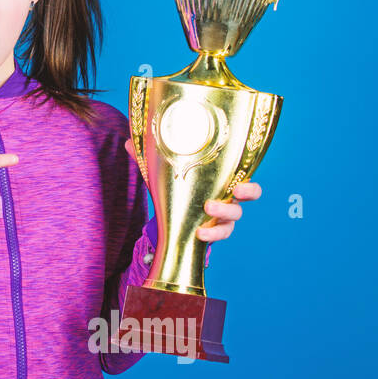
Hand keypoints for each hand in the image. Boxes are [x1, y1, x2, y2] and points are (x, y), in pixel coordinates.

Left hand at [124, 138, 261, 242]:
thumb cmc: (177, 189)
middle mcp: (227, 198)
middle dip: (242, 197)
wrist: (173, 215)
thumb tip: (128, 142)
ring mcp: (222, 217)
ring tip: (205, 216)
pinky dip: (212, 236)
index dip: (249, 184)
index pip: (245, 180)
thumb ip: (150, 160)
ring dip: (221, 219)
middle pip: (247, 199)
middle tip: (225, 197)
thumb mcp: (164, 174)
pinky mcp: (214, 231)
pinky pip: (219, 236)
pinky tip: (200, 235)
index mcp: (221, 180)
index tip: (240, 183)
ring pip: (234, 220)